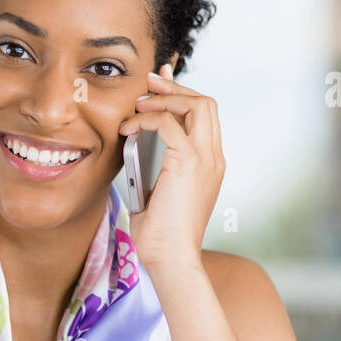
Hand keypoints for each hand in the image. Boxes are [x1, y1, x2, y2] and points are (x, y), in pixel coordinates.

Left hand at [118, 63, 224, 272]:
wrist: (170, 257)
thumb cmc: (160, 233)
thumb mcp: (155, 190)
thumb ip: (152, 165)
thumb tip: (133, 142)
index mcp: (209, 164)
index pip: (204, 116)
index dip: (182, 95)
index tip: (158, 86)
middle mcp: (213, 157)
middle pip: (206, 103)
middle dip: (175, 88)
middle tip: (148, 83)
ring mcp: (205, 159)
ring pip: (197, 105)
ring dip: (164, 98)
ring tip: (137, 104)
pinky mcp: (188, 163)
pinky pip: (169, 124)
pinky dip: (146, 119)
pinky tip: (127, 129)